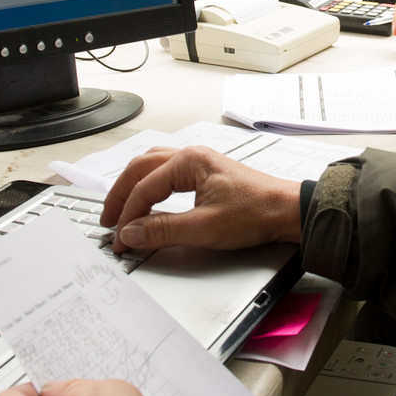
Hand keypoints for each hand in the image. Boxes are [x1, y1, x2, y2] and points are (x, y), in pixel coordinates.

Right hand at [101, 146, 303, 253]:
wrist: (287, 211)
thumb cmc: (256, 212)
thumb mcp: (205, 228)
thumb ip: (163, 230)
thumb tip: (132, 232)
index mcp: (189, 162)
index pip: (144, 188)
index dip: (127, 216)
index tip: (119, 239)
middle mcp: (191, 156)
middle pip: (140, 169)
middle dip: (120, 196)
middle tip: (108, 220)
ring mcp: (198, 163)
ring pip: (151, 167)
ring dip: (132, 186)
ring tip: (120, 209)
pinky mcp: (205, 173)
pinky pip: (165, 173)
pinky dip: (149, 186)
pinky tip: (147, 199)